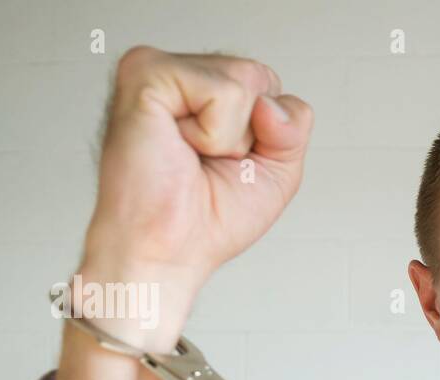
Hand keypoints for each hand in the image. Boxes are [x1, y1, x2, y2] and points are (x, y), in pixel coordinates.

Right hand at [80, 45, 314, 346]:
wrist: (166, 253)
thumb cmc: (207, 220)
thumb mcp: (277, 172)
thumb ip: (294, 125)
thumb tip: (270, 103)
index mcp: (202, 90)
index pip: (271, 86)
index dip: (267, 137)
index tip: (226, 164)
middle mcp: (178, 73)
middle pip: (262, 77)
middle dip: (251, 137)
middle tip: (204, 164)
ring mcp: (156, 67)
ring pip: (245, 80)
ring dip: (230, 138)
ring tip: (189, 157)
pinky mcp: (145, 74)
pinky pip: (221, 90)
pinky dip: (214, 134)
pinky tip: (178, 148)